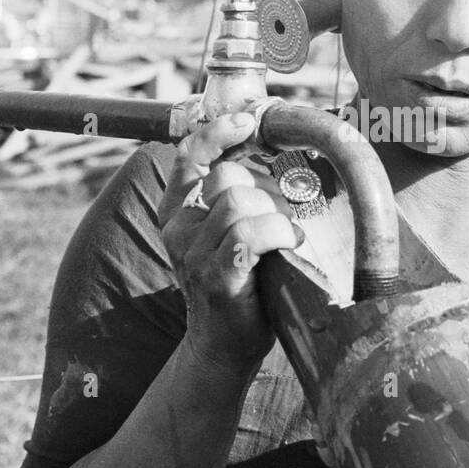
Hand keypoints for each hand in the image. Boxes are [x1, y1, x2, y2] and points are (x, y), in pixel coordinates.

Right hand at [158, 112, 303, 371]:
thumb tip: (274, 150)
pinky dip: (278, 234)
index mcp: (177, 212)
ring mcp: (194, 255)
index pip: (189, 155)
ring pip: (241, 205)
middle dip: (264, 189)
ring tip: (287, 237)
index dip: (217, 132)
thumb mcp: (225, 233)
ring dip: (276, 216)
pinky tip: (291, 245)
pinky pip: (249, 236)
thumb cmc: (237, 282)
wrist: (224, 345)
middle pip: (226, 179)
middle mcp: (179, 229)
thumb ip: (235, 197)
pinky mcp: (217, 277)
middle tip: (282, 213)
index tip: (247, 121)